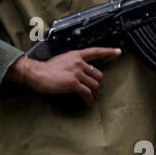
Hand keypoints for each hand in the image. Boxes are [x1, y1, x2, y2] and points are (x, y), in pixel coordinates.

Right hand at [7, 46, 121, 105]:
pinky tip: (88, 103)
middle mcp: (79, 62)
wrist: (37, 73)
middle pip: (98, 74)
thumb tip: (81, 71)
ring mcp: (77, 73)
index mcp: (76, 55)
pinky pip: (87, 93)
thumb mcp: (63, 60)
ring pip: (94, 85)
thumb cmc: (47, 69)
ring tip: (90, 98)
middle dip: (98, 84)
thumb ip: (73, 63)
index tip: (118, 52)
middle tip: (94, 90)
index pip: (96, 51)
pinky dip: (89, 100)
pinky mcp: (73, 84)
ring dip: (94, 93)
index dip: (108, 51)